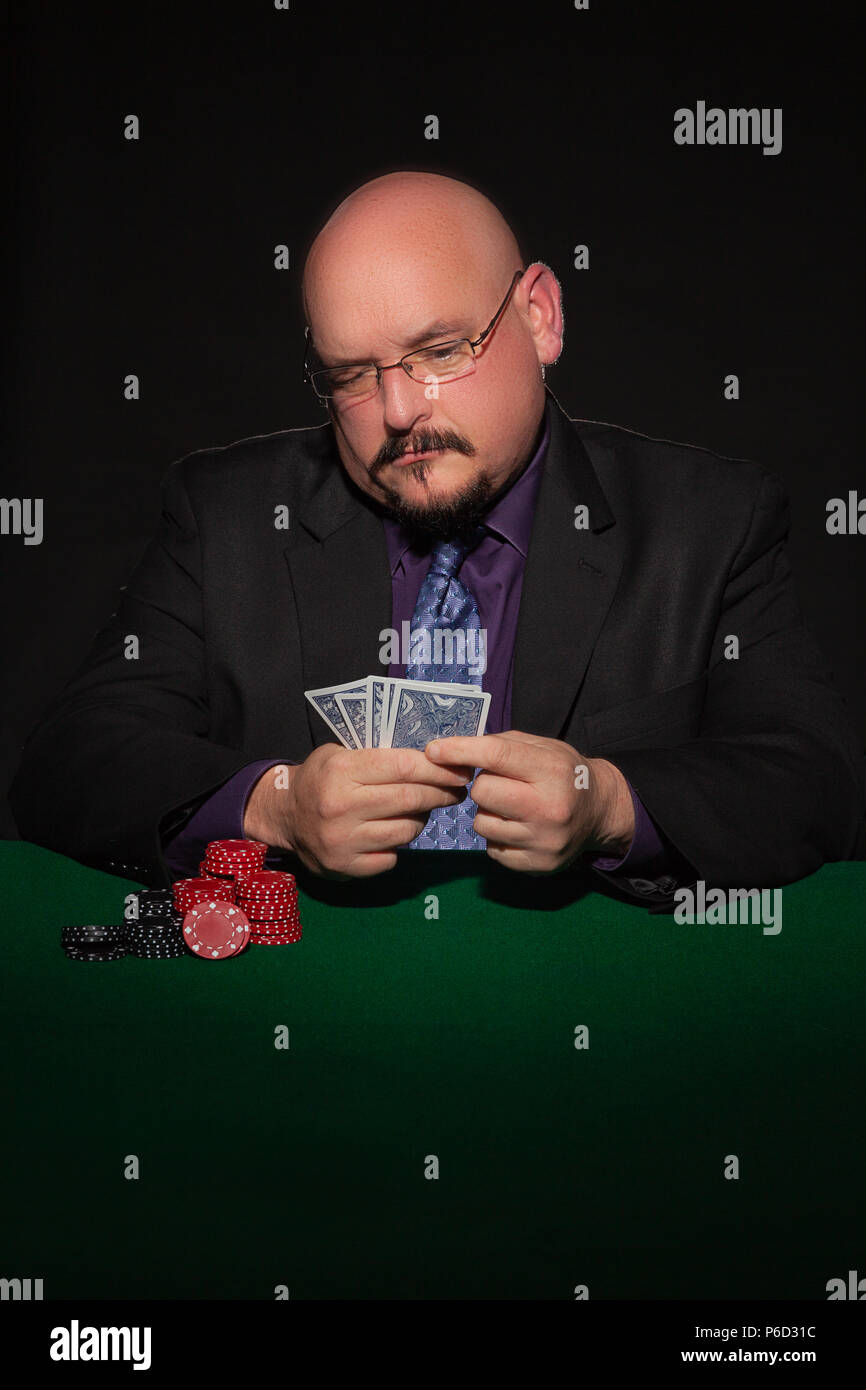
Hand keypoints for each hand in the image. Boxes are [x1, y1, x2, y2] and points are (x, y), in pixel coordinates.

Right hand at [243, 745, 473, 878]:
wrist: (283, 816)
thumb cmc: (320, 777)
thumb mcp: (341, 753)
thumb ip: (379, 756)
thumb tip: (434, 760)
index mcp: (341, 771)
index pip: (404, 767)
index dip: (438, 768)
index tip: (459, 769)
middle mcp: (341, 806)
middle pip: (410, 799)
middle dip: (442, 793)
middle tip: (457, 790)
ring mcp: (343, 840)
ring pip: (406, 830)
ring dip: (422, 818)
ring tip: (422, 809)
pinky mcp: (346, 866)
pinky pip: (392, 855)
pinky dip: (399, 843)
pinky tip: (394, 831)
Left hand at [424, 730, 634, 873]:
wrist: (599, 812)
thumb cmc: (564, 773)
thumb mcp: (542, 747)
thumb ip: (500, 745)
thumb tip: (449, 752)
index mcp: (552, 771)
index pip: (495, 756)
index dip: (459, 751)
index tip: (433, 750)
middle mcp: (549, 808)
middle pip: (482, 792)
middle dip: (482, 784)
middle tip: (501, 783)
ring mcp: (543, 841)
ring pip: (481, 823)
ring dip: (488, 813)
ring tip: (512, 807)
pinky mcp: (537, 865)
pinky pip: (491, 849)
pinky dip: (497, 836)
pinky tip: (518, 827)